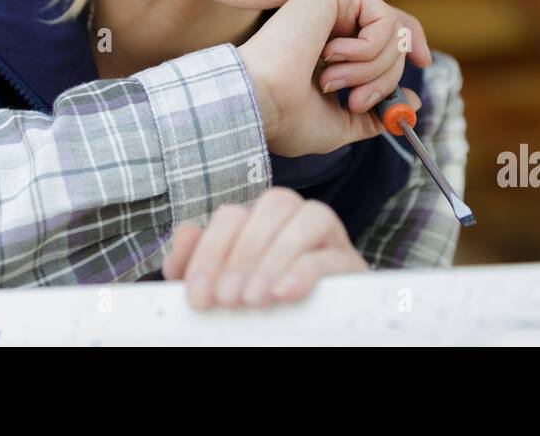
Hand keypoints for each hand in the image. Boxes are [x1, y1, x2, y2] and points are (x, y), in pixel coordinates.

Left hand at [161, 187, 368, 308]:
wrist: (309, 336)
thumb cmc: (262, 314)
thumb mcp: (220, 291)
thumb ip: (196, 266)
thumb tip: (187, 234)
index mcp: (263, 222)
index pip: (233, 215)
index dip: (211, 251)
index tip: (199, 297)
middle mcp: (298, 220)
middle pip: (274, 204)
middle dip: (244, 252)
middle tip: (228, 299)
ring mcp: (330, 239)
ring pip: (311, 215)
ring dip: (276, 255)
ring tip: (254, 299)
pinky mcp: (353, 266)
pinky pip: (334, 252)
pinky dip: (306, 269)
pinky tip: (284, 294)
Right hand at [237, 0, 430, 156]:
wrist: (262, 102)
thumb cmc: (287, 117)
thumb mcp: (340, 122)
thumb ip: (375, 111)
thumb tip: (411, 101)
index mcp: (329, 38)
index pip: (385, 27)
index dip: (412, 41)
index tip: (424, 63)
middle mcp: (330, 13)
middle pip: (396, 34)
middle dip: (386, 78)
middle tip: (357, 102)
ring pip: (393, 31)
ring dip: (371, 70)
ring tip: (331, 82)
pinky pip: (383, 19)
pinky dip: (366, 51)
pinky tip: (329, 57)